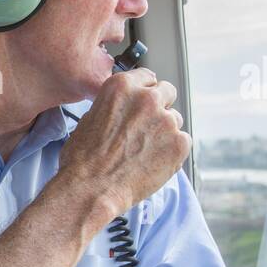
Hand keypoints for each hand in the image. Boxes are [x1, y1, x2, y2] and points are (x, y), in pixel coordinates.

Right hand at [56, 68, 188, 215]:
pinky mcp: (179, 143)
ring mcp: (166, 120)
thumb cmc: (82, 159)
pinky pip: (183, 142)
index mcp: (122, 87)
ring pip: (175, 120)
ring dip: (165, 132)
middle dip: (160, 107)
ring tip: (144, 153)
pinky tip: (152, 163)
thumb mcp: (90, 118)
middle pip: (167, 92)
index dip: (145, 92)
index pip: (147, 77)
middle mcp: (147, 98)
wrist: (91, 189)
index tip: (144, 103)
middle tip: (147, 128)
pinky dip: (172, 152)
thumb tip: (125, 111)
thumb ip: (115, 107)